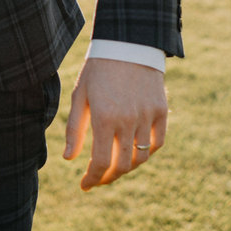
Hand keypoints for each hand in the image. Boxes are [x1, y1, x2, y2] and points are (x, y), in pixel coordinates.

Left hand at [62, 58, 167, 189]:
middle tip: (98, 180)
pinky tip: (134, 154)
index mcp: (104, 118)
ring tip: (114, 168)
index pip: (101, 162)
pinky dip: (146, 153)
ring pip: (141, 157)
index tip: (84, 185)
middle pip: (122, 166)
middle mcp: (128, 121)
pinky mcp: (161, 112)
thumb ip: (74, 130)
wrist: (127, 44)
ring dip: (127, 168)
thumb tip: (69, 159)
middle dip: (108, 178)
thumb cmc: (97, 70)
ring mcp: (147, 117)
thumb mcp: (80, 96)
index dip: (93, 179)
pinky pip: (157, 143)